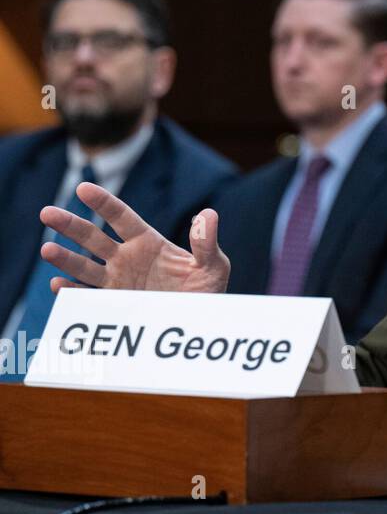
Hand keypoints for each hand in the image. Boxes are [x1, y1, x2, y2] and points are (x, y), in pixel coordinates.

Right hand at [39, 182, 230, 294]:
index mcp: (148, 242)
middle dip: (70, 225)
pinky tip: (59, 285)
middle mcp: (126, 259)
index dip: (103, 202)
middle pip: (93, 237)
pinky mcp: (113, 305)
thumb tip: (207, 215)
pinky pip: (86, 297)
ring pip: (83, 266)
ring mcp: (117, 282)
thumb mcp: (213, 267)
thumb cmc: (208, 292)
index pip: (121, 217)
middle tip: (46, 213)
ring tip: (47, 250)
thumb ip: (206, 243)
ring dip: (64, 258)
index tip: (83, 188)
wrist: (200, 325)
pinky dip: (72, 292)